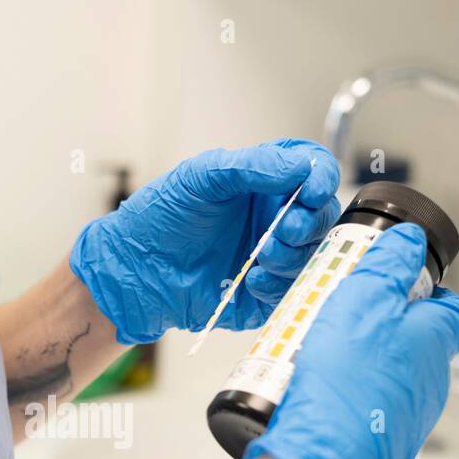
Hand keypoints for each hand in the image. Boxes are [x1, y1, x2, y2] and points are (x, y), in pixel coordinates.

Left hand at [69, 139, 340, 344]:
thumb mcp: (203, 177)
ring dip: (292, 254)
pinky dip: (277, 283)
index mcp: (264, 184)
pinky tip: (250, 278)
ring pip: (312, 254)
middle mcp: (274, 218)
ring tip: (259, 255)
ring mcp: (272, 256)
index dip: (322, 177)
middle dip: (308, 222)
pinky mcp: (265, 293)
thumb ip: (254, 166)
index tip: (313, 189)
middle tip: (282, 228)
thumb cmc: (162, 218)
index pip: (313, 171)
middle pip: (322, 216)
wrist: (136, 269)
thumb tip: (300, 165)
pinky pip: (292, 290)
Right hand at [243, 223, 458, 458]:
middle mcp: (431, 383)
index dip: (437, 297)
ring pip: (396, 384)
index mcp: (434, 342)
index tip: (407, 288)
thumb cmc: (345, 382)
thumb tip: (410, 243)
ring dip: (369, 370)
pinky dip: (353, 405)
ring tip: (328, 361)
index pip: (458, 312)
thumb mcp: (361, 300)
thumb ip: (387, 266)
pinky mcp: (383, 448)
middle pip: (422, 348)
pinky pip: (371, 417)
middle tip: (352, 321)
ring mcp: (409, 420)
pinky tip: (321, 399)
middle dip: (391, 332)